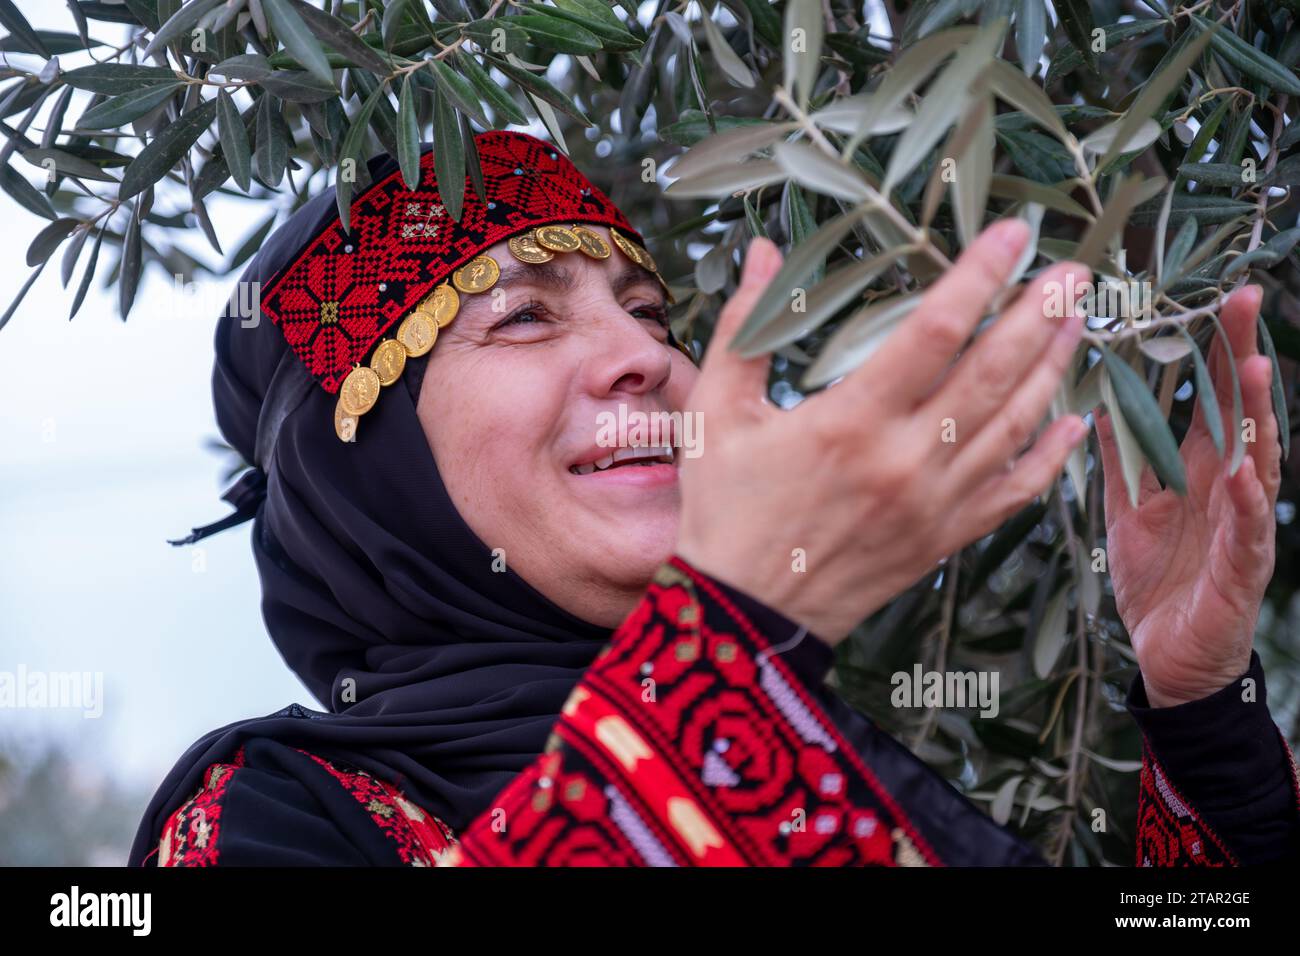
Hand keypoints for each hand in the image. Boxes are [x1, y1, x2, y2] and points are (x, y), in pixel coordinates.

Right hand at [676, 220, 1091, 645]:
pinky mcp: (943, 540)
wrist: (743, 614)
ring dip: (1052, 370)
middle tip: (1071, 270)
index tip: (1011, 235)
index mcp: (848, 423)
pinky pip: (1013, 494)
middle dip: (1038, 315)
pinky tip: (1076, 422)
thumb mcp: (715, 414)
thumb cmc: (724, 510)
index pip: (933, 332)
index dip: (978, 277)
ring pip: (1014, 427)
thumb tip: (767, 251)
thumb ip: (744, 328)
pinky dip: (1051, 457)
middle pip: (992, 374)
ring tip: (1077, 321)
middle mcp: (903, 462)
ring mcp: (932, 505)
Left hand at [1098, 285, 1280, 706]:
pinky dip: (1247, 503)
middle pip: (1242, 414)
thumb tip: (1097, 410)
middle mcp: (1229, 489)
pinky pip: (1248, 531)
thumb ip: (1121, 462)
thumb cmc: (1158, 581)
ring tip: (1252, 368)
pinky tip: (1242, 475)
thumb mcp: (1129, 512)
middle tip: (1244, 302)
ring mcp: (1242, 526)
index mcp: (1201, 472)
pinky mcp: (1242, 570)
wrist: (1168, 657)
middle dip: (1244, 358)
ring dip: (1255, 415)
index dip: (1218, 351)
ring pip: (1256, 461)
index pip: (1214, 400)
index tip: (1218, 300)